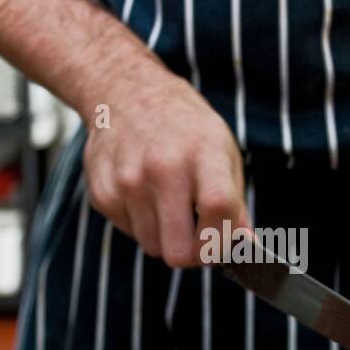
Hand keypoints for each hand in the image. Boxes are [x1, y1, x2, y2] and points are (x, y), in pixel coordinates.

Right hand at [81, 37, 250, 267]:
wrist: (128, 94)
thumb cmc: (184, 128)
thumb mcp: (223, 152)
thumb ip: (235, 204)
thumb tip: (246, 247)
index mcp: (202, 153)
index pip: (218, 210)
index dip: (223, 241)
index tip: (223, 244)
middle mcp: (162, 166)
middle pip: (179, 251)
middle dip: (193, 255)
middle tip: (197, 237)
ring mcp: (128, 180)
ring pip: (153, 247)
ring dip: (165, 237)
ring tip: (169, 206)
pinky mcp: (103, 192)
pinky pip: (129, 233)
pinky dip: (141, 224)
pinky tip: (145, 195)